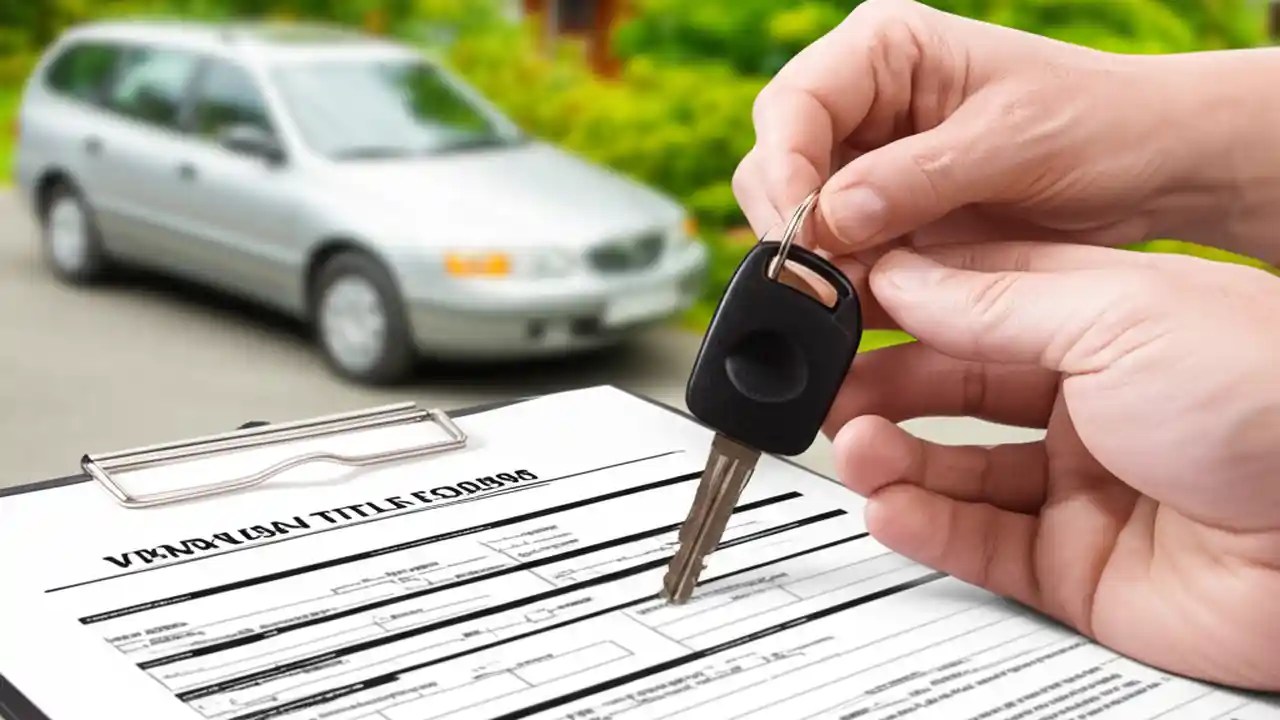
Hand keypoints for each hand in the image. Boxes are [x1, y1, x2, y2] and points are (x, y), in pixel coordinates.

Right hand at [733, 0, 1279, 265]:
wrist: (1155, 168)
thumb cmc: (1100, 124)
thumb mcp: (1012, 141)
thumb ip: (916, 177)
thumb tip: (830, 217)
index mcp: (886, 50)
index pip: (793, 103)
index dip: (784, 168)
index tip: (801, 232)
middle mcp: (866, 102)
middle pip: (777, 160)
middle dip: (790, 221)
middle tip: (816, 278)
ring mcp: (872, 164)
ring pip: (798, 214)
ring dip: (815, 261)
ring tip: (844, 299)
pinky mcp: (888, 218)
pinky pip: (840, 254)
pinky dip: (844, 284)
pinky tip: (861, 309)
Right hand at [826, 242, 1279, 690]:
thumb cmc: (1267, 393)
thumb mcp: (1112, 312)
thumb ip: (995, 302)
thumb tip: (903, 276)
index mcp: (1099, 321)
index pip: (975, 305)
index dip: (904, 305)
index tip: (839, 307)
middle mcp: (1086, 401)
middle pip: (955, 392)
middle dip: (885, 387)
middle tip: (825, 388)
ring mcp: (1080, 485)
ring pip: (957, 473)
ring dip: (894, 458)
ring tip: (852, 446)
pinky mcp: (1076, 567)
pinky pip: (980, 545)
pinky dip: (926, 526)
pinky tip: (887, 505)